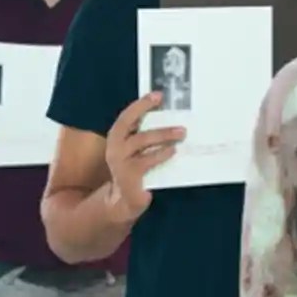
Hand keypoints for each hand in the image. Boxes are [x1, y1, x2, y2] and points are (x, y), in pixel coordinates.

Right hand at [103, 92, 184, 223]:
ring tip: (182, 132)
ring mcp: (120, 162)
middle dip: (147, 111)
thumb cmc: (136, 171)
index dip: (141, 104)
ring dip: (163, 134)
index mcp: (116, 138)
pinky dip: (161, 154)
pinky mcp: (129, 175)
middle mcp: (114, 148)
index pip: (126, 116)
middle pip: (128, 123)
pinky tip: (173, 150)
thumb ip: (147, 138)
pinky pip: (147, 160)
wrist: (125, 201)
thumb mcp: (138, 152)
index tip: (158, 95)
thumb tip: (171, 120)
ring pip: (141, 140)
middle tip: (171, 109)